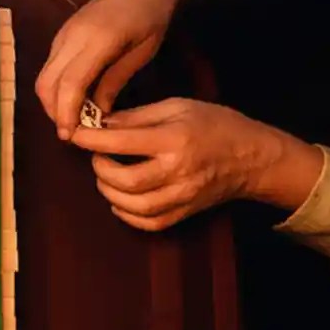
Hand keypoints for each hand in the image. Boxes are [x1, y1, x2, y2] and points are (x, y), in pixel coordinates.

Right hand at [35, 0, 189, 139]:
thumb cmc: (151, 18)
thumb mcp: (142, 54)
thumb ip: (115, 82)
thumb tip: (97, 115)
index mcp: (97, 39)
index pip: (70, 83)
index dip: (67, 113)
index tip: (71, 136)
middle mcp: (72, 37)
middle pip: (47, 83)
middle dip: (55, 112)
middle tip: (73, 132)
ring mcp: (62, 35)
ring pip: (43, 77)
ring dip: (53, 102)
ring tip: (73, 119)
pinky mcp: (60, 37)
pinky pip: (49, 68)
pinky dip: (56, 89)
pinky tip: (73, 100)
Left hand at [71, 98, 323, 230]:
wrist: (254, 156)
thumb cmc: (215, 124)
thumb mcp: (178, 106)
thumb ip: (137, 117)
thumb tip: (100, 124)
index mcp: (175, 139)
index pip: (122, 142)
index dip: (92, 139)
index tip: (75, 134)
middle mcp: (178, 171)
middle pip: (125, 180)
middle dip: (100, 168)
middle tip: (97, 155)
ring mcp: (183, 196)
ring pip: (134, 205)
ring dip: (109, 191)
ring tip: (106, 175)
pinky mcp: (186, 212)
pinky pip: (149, 222)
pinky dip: (127, 214)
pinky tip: (120, 199)